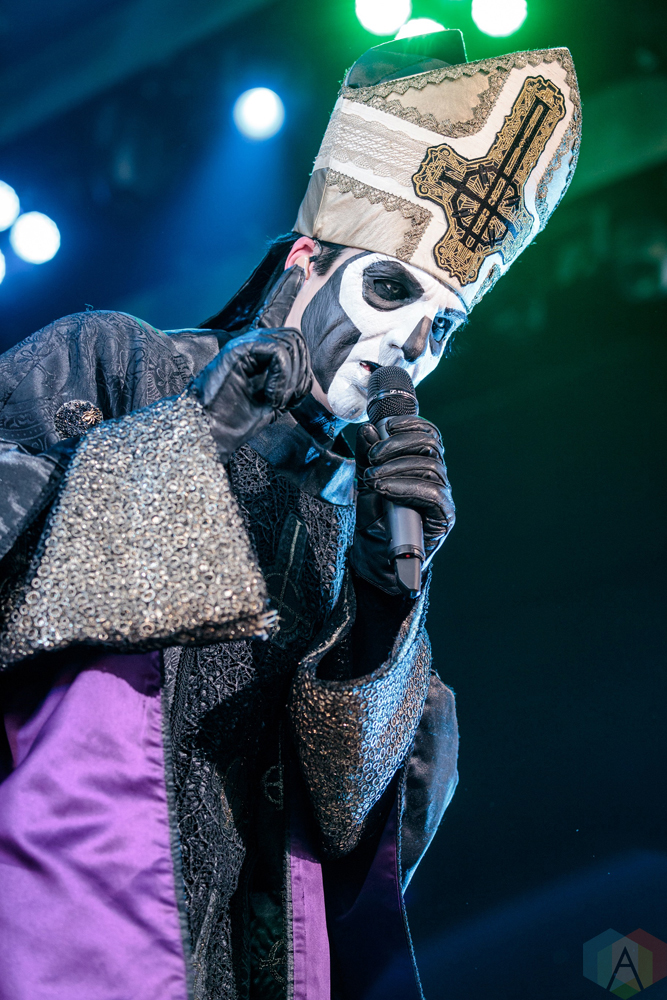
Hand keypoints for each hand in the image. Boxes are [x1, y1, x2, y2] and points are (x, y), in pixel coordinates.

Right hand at [189, 327, 311, 462]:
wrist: (210, 431)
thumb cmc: (236, 420)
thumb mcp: (275, 401)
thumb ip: (291, 384)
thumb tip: (310, 376)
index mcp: (261, 353)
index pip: (297, 343)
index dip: (303, 371)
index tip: (291, 400)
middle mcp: (253, 343)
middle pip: (296, 338)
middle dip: (300, 372)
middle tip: (286, 400)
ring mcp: (245, 344)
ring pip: (289, 343)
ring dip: (290, 377)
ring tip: (276, 400)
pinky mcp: (238, 350)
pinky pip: (277, 352)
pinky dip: (281, 378)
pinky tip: (269, 397)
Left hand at [350, 415, 454, 593]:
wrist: (376, 561)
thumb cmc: (374, 523)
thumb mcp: (365, 483)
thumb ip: (367, 457)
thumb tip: (369, 428)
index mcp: (422, 465)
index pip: (428, 434)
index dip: (409, 425)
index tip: (384, 426)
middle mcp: (436, 479)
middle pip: (431, 445)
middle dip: (398, 445)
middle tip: (372, 458)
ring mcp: (442, 498)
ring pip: (430, 467)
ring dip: (396, 467)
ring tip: (372, 479)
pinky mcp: (443, 518)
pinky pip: (432, 493)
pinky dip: (405, 487)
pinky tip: (385, 490)